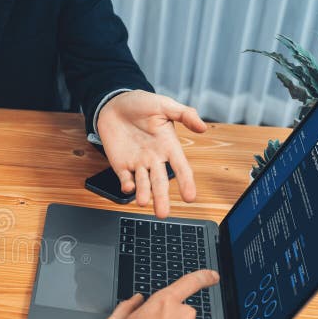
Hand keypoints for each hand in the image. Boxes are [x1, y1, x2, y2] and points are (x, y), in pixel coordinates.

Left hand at [98, 91, 207, 217]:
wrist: (114, 104)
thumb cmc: (141, 104)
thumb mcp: (164, 105)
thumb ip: (184, 114)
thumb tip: (203, 127)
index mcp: (169, 146)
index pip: (181, 168)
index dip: (186, 182)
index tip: (190, 197)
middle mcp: (155, 158)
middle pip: (161, 182)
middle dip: (162, 198)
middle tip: (163, 214)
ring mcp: (138, 163)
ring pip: (143, 183)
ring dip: (143, 194)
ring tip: (144, 203)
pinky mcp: (121, 165)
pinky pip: (125, 178)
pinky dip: (126, 184)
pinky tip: (128, 188)